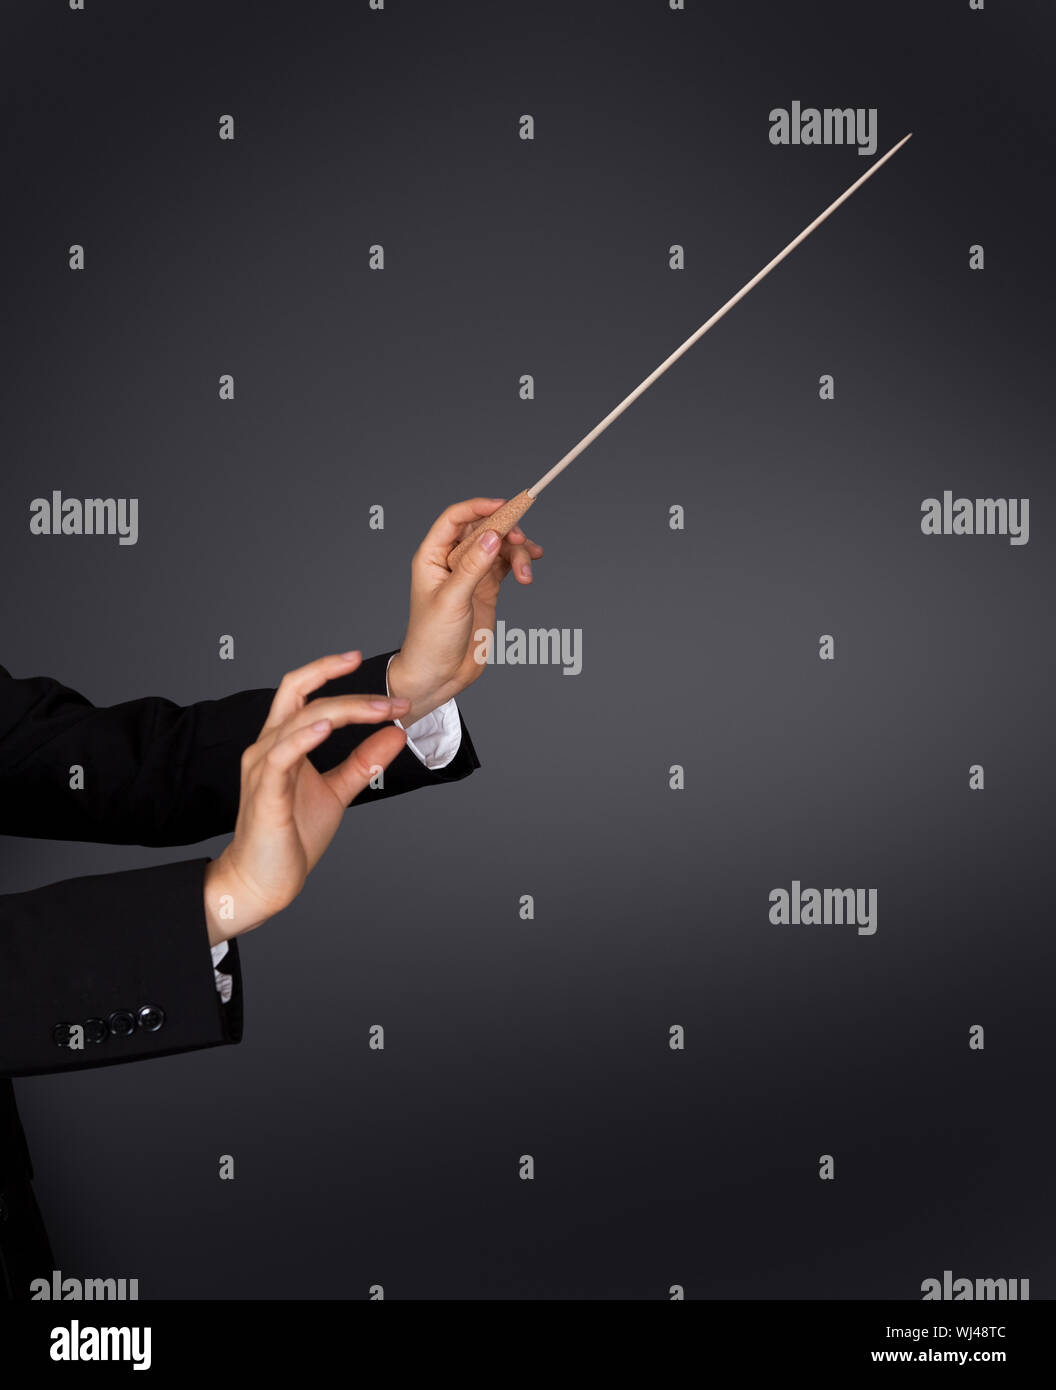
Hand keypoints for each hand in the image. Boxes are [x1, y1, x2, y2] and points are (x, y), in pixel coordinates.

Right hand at [203, 651, 408, 944]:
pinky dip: (304, 737)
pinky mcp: (265, 792)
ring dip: (344, 710)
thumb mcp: (337, 791)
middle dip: (343, 683)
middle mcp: (268, 746)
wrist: (265, 880)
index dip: (330, 670)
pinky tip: (328, 728)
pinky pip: (281, 755)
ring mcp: (263, 767)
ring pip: (299, 719)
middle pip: (297, 692)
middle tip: (392, 699)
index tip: (364, 663)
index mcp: (282, 742)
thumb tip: (395, 734)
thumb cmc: (291, 836)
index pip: (302, 690)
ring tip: (380, 710)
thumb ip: (363, 762)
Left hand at [387, 497, 543, 722]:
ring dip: (516, 553)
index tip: (506, 506)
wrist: (439, 674)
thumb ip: (473, 567)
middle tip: (521, 542)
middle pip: (483, 529)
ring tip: (525, 574)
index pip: (455, 519)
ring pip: (498, 548)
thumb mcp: (451, 601)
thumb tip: (492, 536)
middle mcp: (451, 561)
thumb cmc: (431, 639)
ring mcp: (471, 574)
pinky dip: (519, 563)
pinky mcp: (486, 588)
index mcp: (432, 556)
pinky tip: (528, 569)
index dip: (480, 507)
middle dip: (505, 531)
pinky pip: (505, 565)